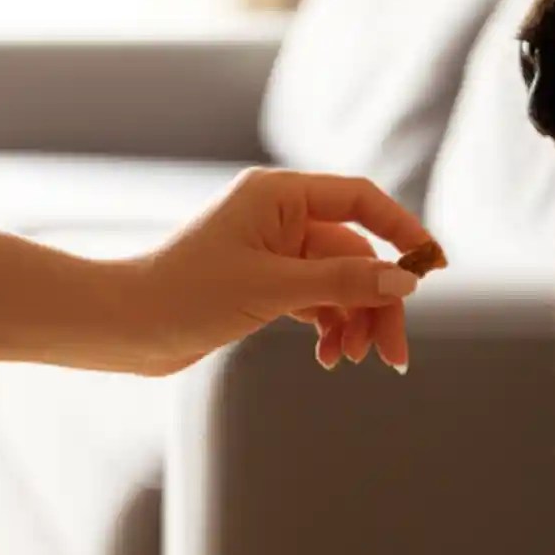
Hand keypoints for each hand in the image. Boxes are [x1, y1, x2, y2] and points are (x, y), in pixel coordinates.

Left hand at [134, 167, 431, 374]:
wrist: (122, 327)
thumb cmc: (183, 294)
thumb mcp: (272, 289)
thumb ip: (342, 283)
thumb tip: (403, 281)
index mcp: (279, 195)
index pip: (361, 199)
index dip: (402, 230)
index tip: (432, 265)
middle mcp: (280, 216)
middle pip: (356, 252)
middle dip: (377, 301)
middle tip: (394, 352)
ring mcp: (273, 251)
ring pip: (339, 281)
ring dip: (353, 321)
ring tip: (351, 359)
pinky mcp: (265, 283)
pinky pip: (317, 299)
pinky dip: (329, 326)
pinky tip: (329, 355)